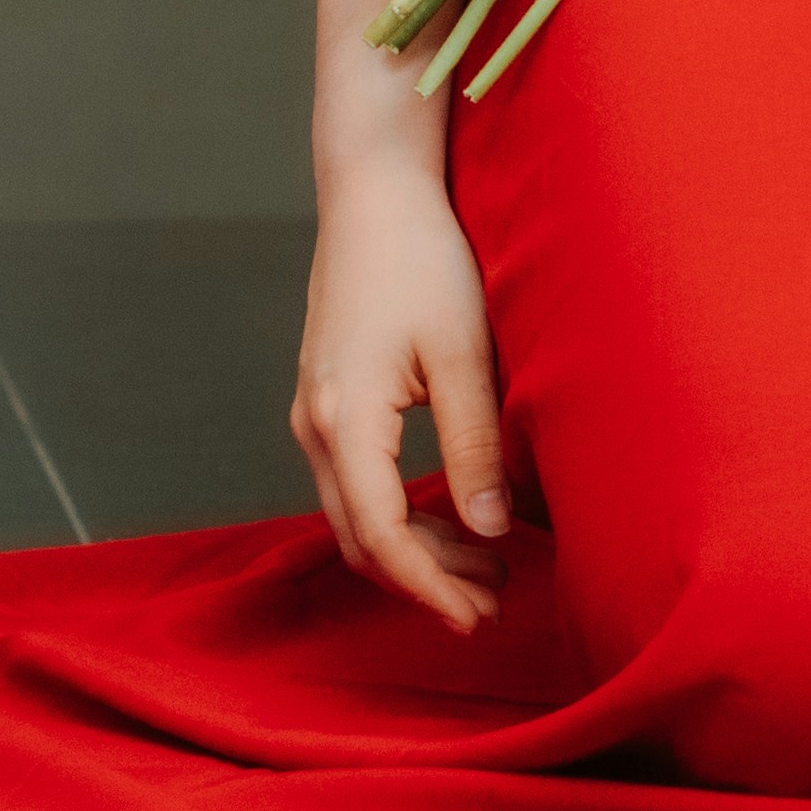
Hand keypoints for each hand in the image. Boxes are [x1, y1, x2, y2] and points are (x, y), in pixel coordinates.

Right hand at [293, 161, 518, 628]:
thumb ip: (472, 446)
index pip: (381, 537)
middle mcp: (316, 426)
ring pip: (356, 515)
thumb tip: (491, 532)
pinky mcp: (329, 399)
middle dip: (425, 581)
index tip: (478, 618)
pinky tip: (453, 517)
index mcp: (345, 420)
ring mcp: (316, 412)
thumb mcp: (463, 353)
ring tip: (487, 567)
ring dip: (415, 551)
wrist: (373, 192)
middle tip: (495, 602)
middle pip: (361, 539)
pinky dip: (401, 515)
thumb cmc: (422, 259)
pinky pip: (355, 483)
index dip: (430, 588)